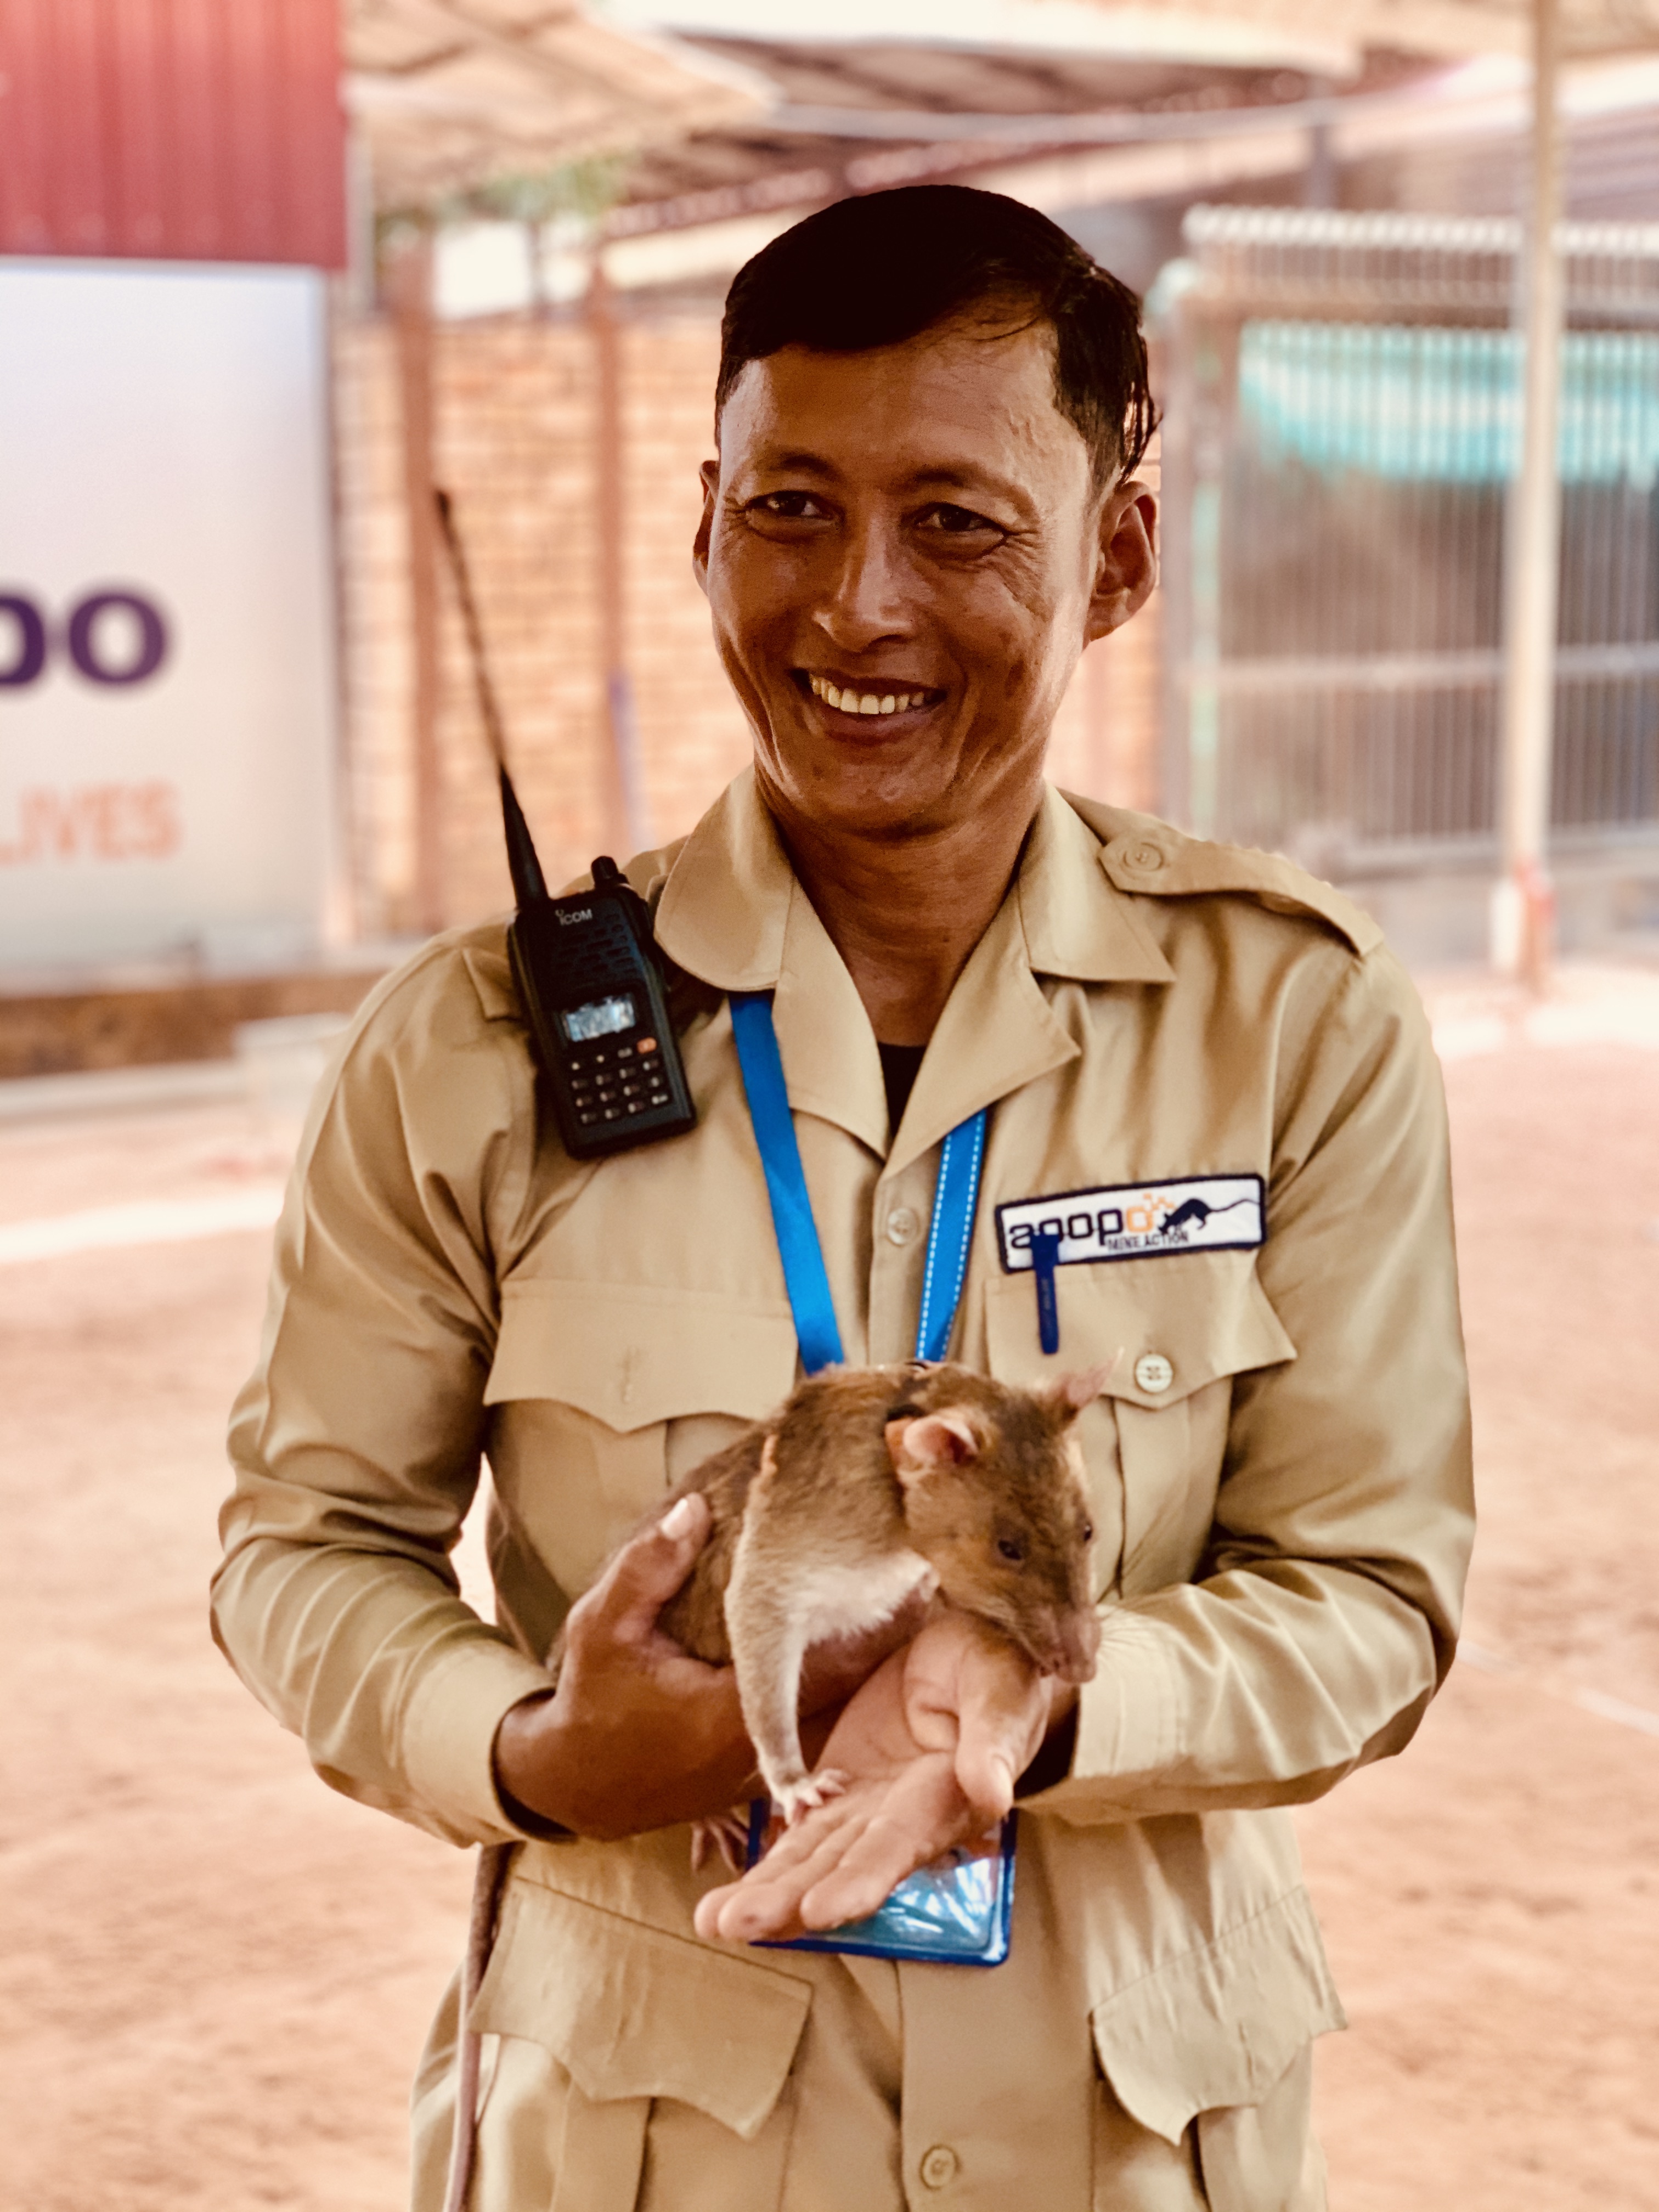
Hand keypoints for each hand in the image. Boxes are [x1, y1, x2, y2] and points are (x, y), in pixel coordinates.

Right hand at [493, 1496, 928, 1840]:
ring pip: (836, 1703)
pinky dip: (842, 1674)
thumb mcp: (603, 1626)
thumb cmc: (589, 1699)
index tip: (920, 1573)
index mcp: (728, 1714)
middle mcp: (759, 1749)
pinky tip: (873, 1629)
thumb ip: (649, 1567)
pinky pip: (817, 1717)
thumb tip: (696, 1508)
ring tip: (922, 1586)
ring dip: (872, 1650)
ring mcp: (764, 1765)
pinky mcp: (762, 1767)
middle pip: (845, 1682)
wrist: (573, 1779)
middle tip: (938, 1564)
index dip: (875, 1618)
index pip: (824, 1663)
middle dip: (888, 1626)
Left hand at [693, 1609, 1069, 1942]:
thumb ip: (993, 1743)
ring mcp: (864, 1808)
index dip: (860, 1881)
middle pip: (839, 1868)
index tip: (819, 1912)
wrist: (974, 1643)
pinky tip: (722, 1895)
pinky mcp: (839, 1786)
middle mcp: (898, 1820)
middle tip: (736, 1927)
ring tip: (713, 1923)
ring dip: (765, 1891)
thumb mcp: (1002, 1693)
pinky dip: (766, 1858)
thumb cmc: (1000, 1670)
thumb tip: (993, 1795)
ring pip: (809, 1857)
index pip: (895, 1847)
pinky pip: (798, 1828)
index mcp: (941, 1801)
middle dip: (788, 1901)